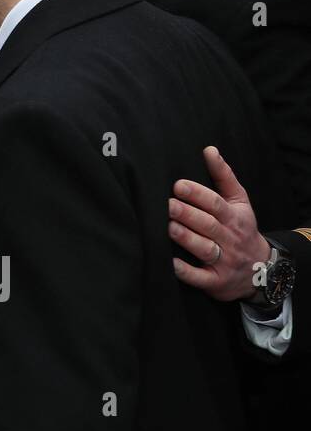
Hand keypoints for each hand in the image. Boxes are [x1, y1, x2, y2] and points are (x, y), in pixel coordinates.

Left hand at [168, 145, 270, 301]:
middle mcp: (229, 238)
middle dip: (188, 214)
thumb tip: (209, 149)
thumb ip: (223, 176)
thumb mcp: (239, 201)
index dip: (198, 194)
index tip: (178, 185)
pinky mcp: (216, 281)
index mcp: (234, 217)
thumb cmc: (241, 228)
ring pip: (205, 249)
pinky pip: (200, 277)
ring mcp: (224, 261)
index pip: (216, 204)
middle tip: (169, 205)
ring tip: (170, 227)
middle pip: (209, 225)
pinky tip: (171, 263)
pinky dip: (187, 271)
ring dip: (187, 239)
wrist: (261, 269)